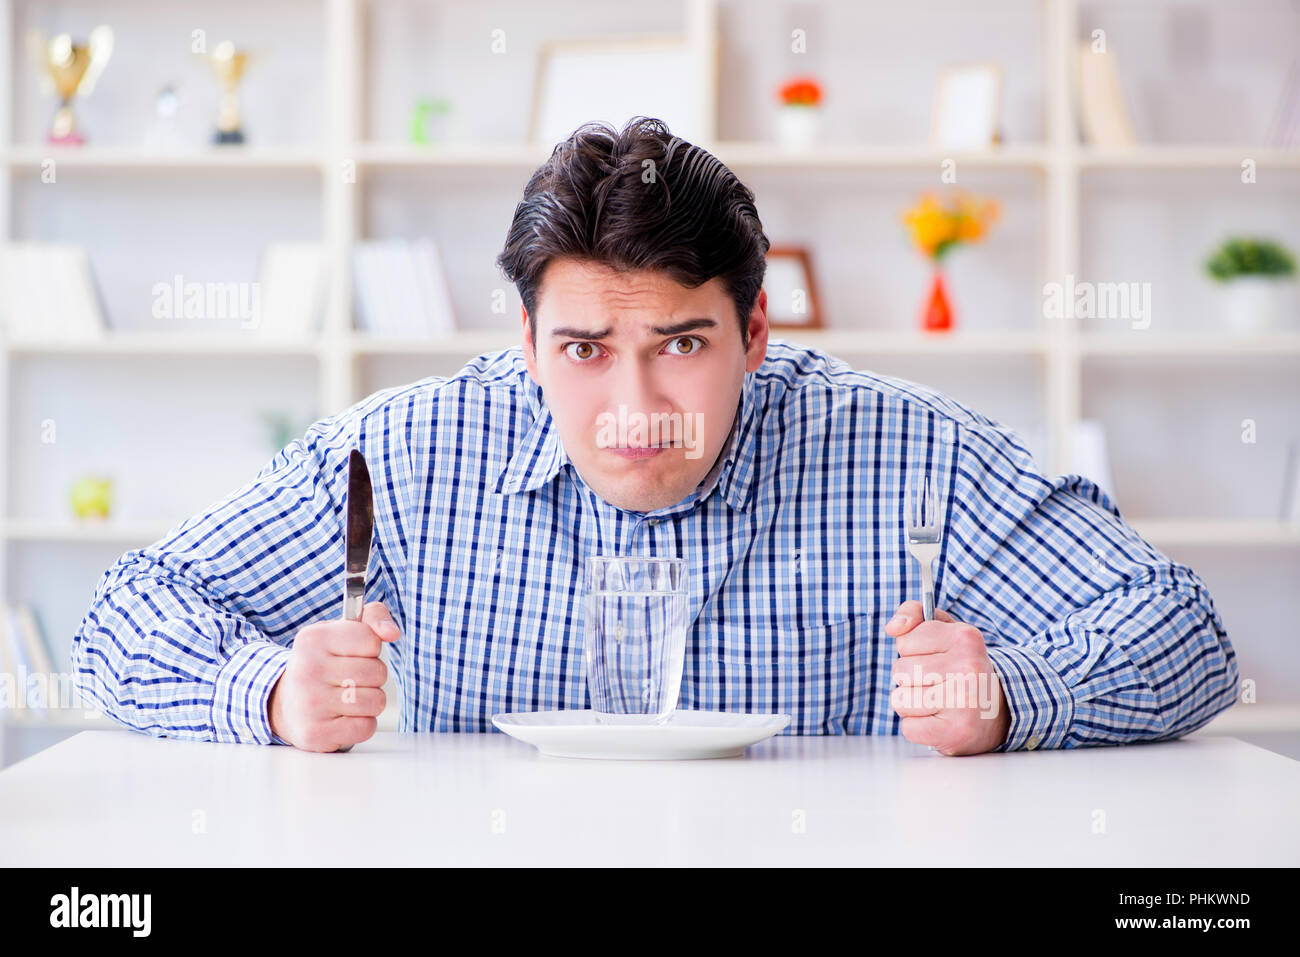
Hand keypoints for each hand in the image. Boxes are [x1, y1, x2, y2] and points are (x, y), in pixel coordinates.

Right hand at [268, 601, 398, 751]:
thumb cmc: (322, 665)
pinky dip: (362, 724)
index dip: (371, 649)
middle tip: (350, 680)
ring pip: (376, 701)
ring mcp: (310, 703)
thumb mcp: (341, 631)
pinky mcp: (316, 733)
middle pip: (377, 673)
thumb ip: (374, 617)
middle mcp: (307, 669)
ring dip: (370, 702)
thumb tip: (392, 632)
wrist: (283, 705)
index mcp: (313, 638)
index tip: (353, 654)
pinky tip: (343, 718)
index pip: (372, 640)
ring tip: (348, 699)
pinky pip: (366, 727)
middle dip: (372, 678)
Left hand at [886, 600, 1010, 755]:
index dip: (912, 651)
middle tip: (937, 683)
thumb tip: (893, 628)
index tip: (934, 657)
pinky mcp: (957, 731)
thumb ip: (914, 614)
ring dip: (912, 704)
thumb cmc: (961, 666)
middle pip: (900, 671)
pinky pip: (908, 727)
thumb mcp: (945, 630)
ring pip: (900, 700)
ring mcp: (964, 701)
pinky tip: (939, 721)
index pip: (905, 641)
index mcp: (965, 638)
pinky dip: (917, 727)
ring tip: (937, 702)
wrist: (999, 710)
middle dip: (910, 678)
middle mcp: (968, 667)